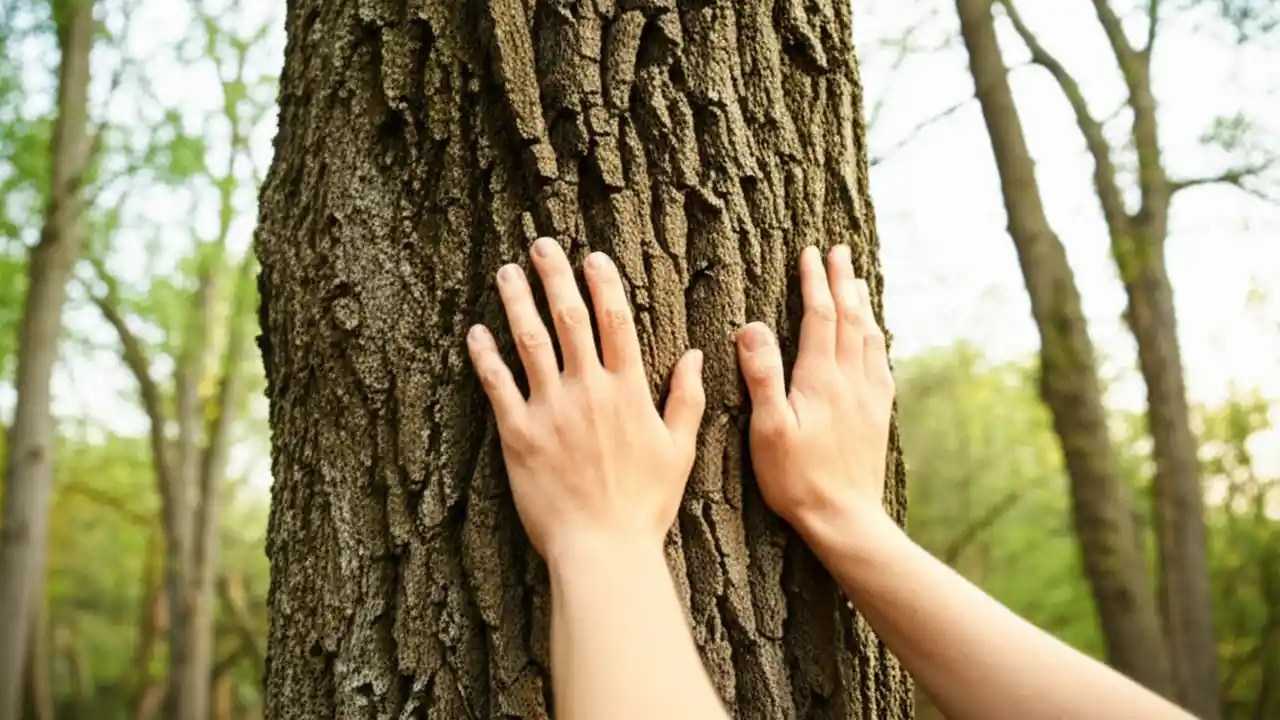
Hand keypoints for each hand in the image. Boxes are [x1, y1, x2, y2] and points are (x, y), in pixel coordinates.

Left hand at [467, 238, 705, 562]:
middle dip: (555, 276)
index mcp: (628, 391)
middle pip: (569, 319)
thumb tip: (696, 354)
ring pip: (530, 341)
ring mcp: (550, 410)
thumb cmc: (644, 505)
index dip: (603, 284)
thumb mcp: (680, 450)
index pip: (615, 322)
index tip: (591, 257)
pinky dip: (485, 355)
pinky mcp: (518, 434)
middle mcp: (588, 390)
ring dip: (517, 302)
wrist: (603, 548)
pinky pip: (497, 385)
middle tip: (542, 245)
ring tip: (506, 272)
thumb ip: (687, 398)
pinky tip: (476, 332)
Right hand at [735, 245, 894, 532]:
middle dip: (843, 281)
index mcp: (821, 379)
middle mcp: (851, 381)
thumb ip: (762, 376)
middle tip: (840, 251)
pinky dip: (875, 337)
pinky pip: (880, 362)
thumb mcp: (769, 429)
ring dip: (862, 304)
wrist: (844, 518)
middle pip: (850, 318)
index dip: (814, 282)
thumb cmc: (797, 478)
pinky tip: (874, 338)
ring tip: (858, 282)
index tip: (810, 253)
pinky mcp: (877, 415)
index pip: (819, 317)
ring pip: (869, 337)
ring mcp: (869, 397)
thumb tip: (751, 327)